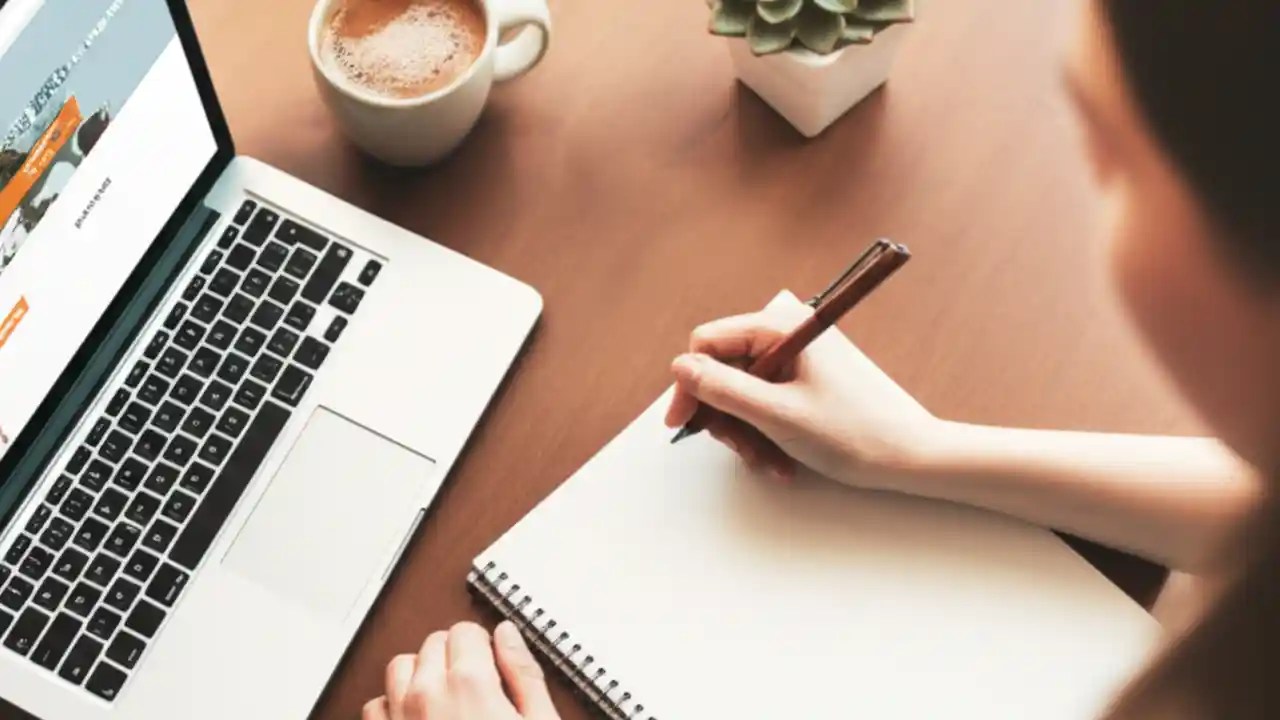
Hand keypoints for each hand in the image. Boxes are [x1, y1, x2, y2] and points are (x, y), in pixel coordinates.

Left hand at [363, 621, 558, 719]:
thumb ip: (525, 674)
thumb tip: (509, 635)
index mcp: (469, 683)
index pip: (465, 631)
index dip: (483, 646)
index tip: (493, 667)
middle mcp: (426, 695)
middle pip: (433, 643)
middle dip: (455, 656)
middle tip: (477, 686)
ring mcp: (399, 718)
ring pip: (400, 668)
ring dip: (421, 674)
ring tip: (445, 697)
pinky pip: (374, 706)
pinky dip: (392, 705)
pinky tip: (415, 717)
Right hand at [665, 291, 942, 487]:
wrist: (910, 458)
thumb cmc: (854, 433)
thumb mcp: (778, 414)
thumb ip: (724, 389)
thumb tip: (680, 368)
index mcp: (782, 328)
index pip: (708, 342)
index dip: (691, 384)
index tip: (684, 422)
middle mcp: (787, 336)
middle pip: (722, 371)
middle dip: (726, 418)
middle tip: (742, 450)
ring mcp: (795, 361)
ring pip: (740, 395)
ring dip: (746, 435)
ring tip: (770, 462)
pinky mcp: (803, 384)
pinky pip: (764, 406)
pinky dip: (765, 436)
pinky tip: (782, 462)